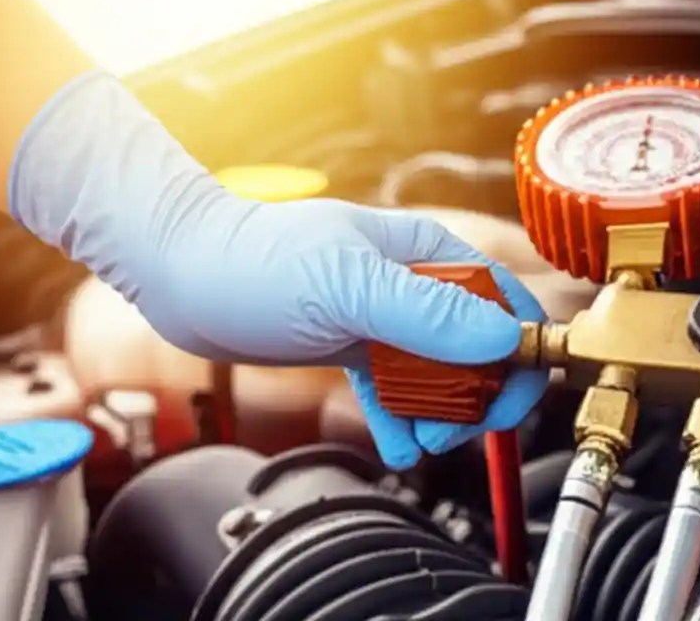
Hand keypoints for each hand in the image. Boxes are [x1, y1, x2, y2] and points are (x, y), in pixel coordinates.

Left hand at [145, 198, 548, 467]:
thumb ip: (424, 315)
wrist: (180, 274)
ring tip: (417, 440)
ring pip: (442, 375)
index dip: (519, 353)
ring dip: (440, 415)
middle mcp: (416, 284)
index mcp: (428, 253)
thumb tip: (501, 340)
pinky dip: (403, 420)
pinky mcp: (358, 344)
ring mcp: (387, 316)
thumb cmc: (253, 261)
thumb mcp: (346, 288)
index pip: (506, 303)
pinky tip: (398, 445)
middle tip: (448, 430)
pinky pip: (399, 389)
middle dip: (475, 397)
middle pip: (481, 347)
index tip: (505, 399)